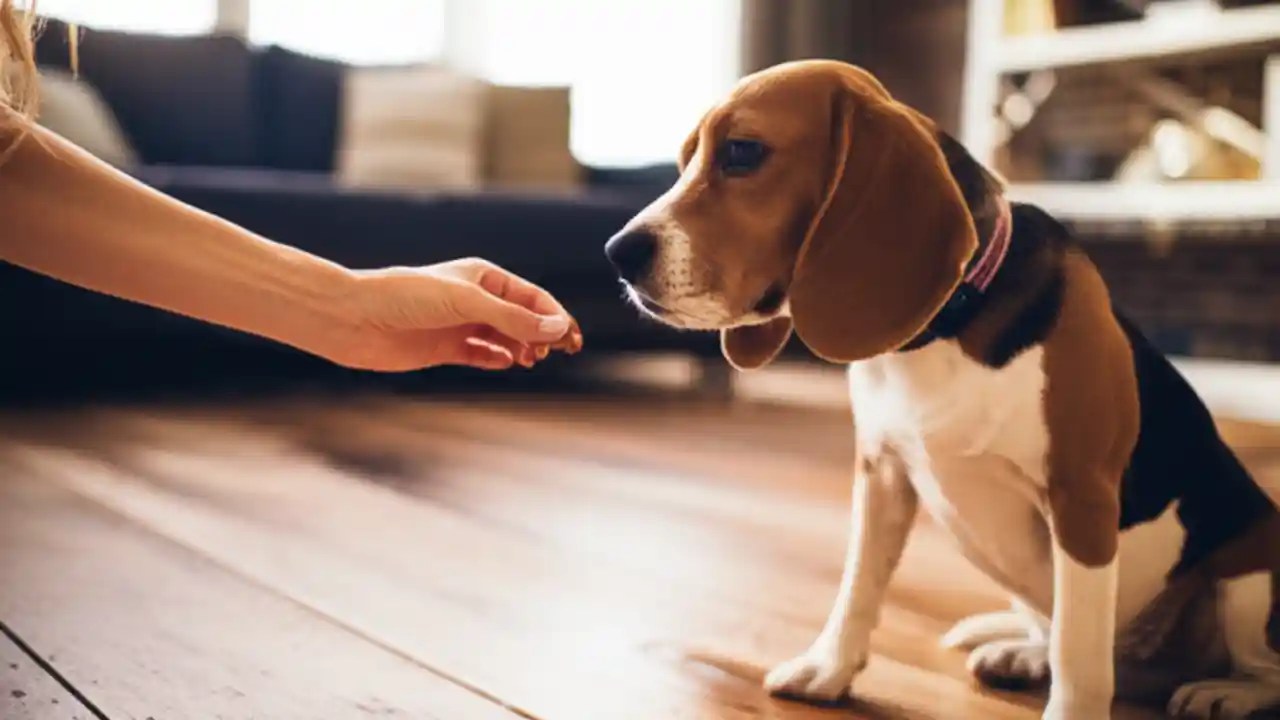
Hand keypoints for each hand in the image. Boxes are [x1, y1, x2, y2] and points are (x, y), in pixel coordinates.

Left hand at [323, 258, 581, 371]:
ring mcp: (460, 325)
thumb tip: (557, 328)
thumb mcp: (466, 302)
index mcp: (483, 277)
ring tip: (533, 361)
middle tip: (558, 353)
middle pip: (523, 318)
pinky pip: (482, 355)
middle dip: (544, 334)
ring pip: (505, 338)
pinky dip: (498, 360)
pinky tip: (508, 364)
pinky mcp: (444, 348)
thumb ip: (513, 318)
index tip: (571, 339)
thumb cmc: (404, 296)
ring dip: (524, 348)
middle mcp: (474, 300)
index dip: (555, 316)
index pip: (532, 297)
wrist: (353, 319)